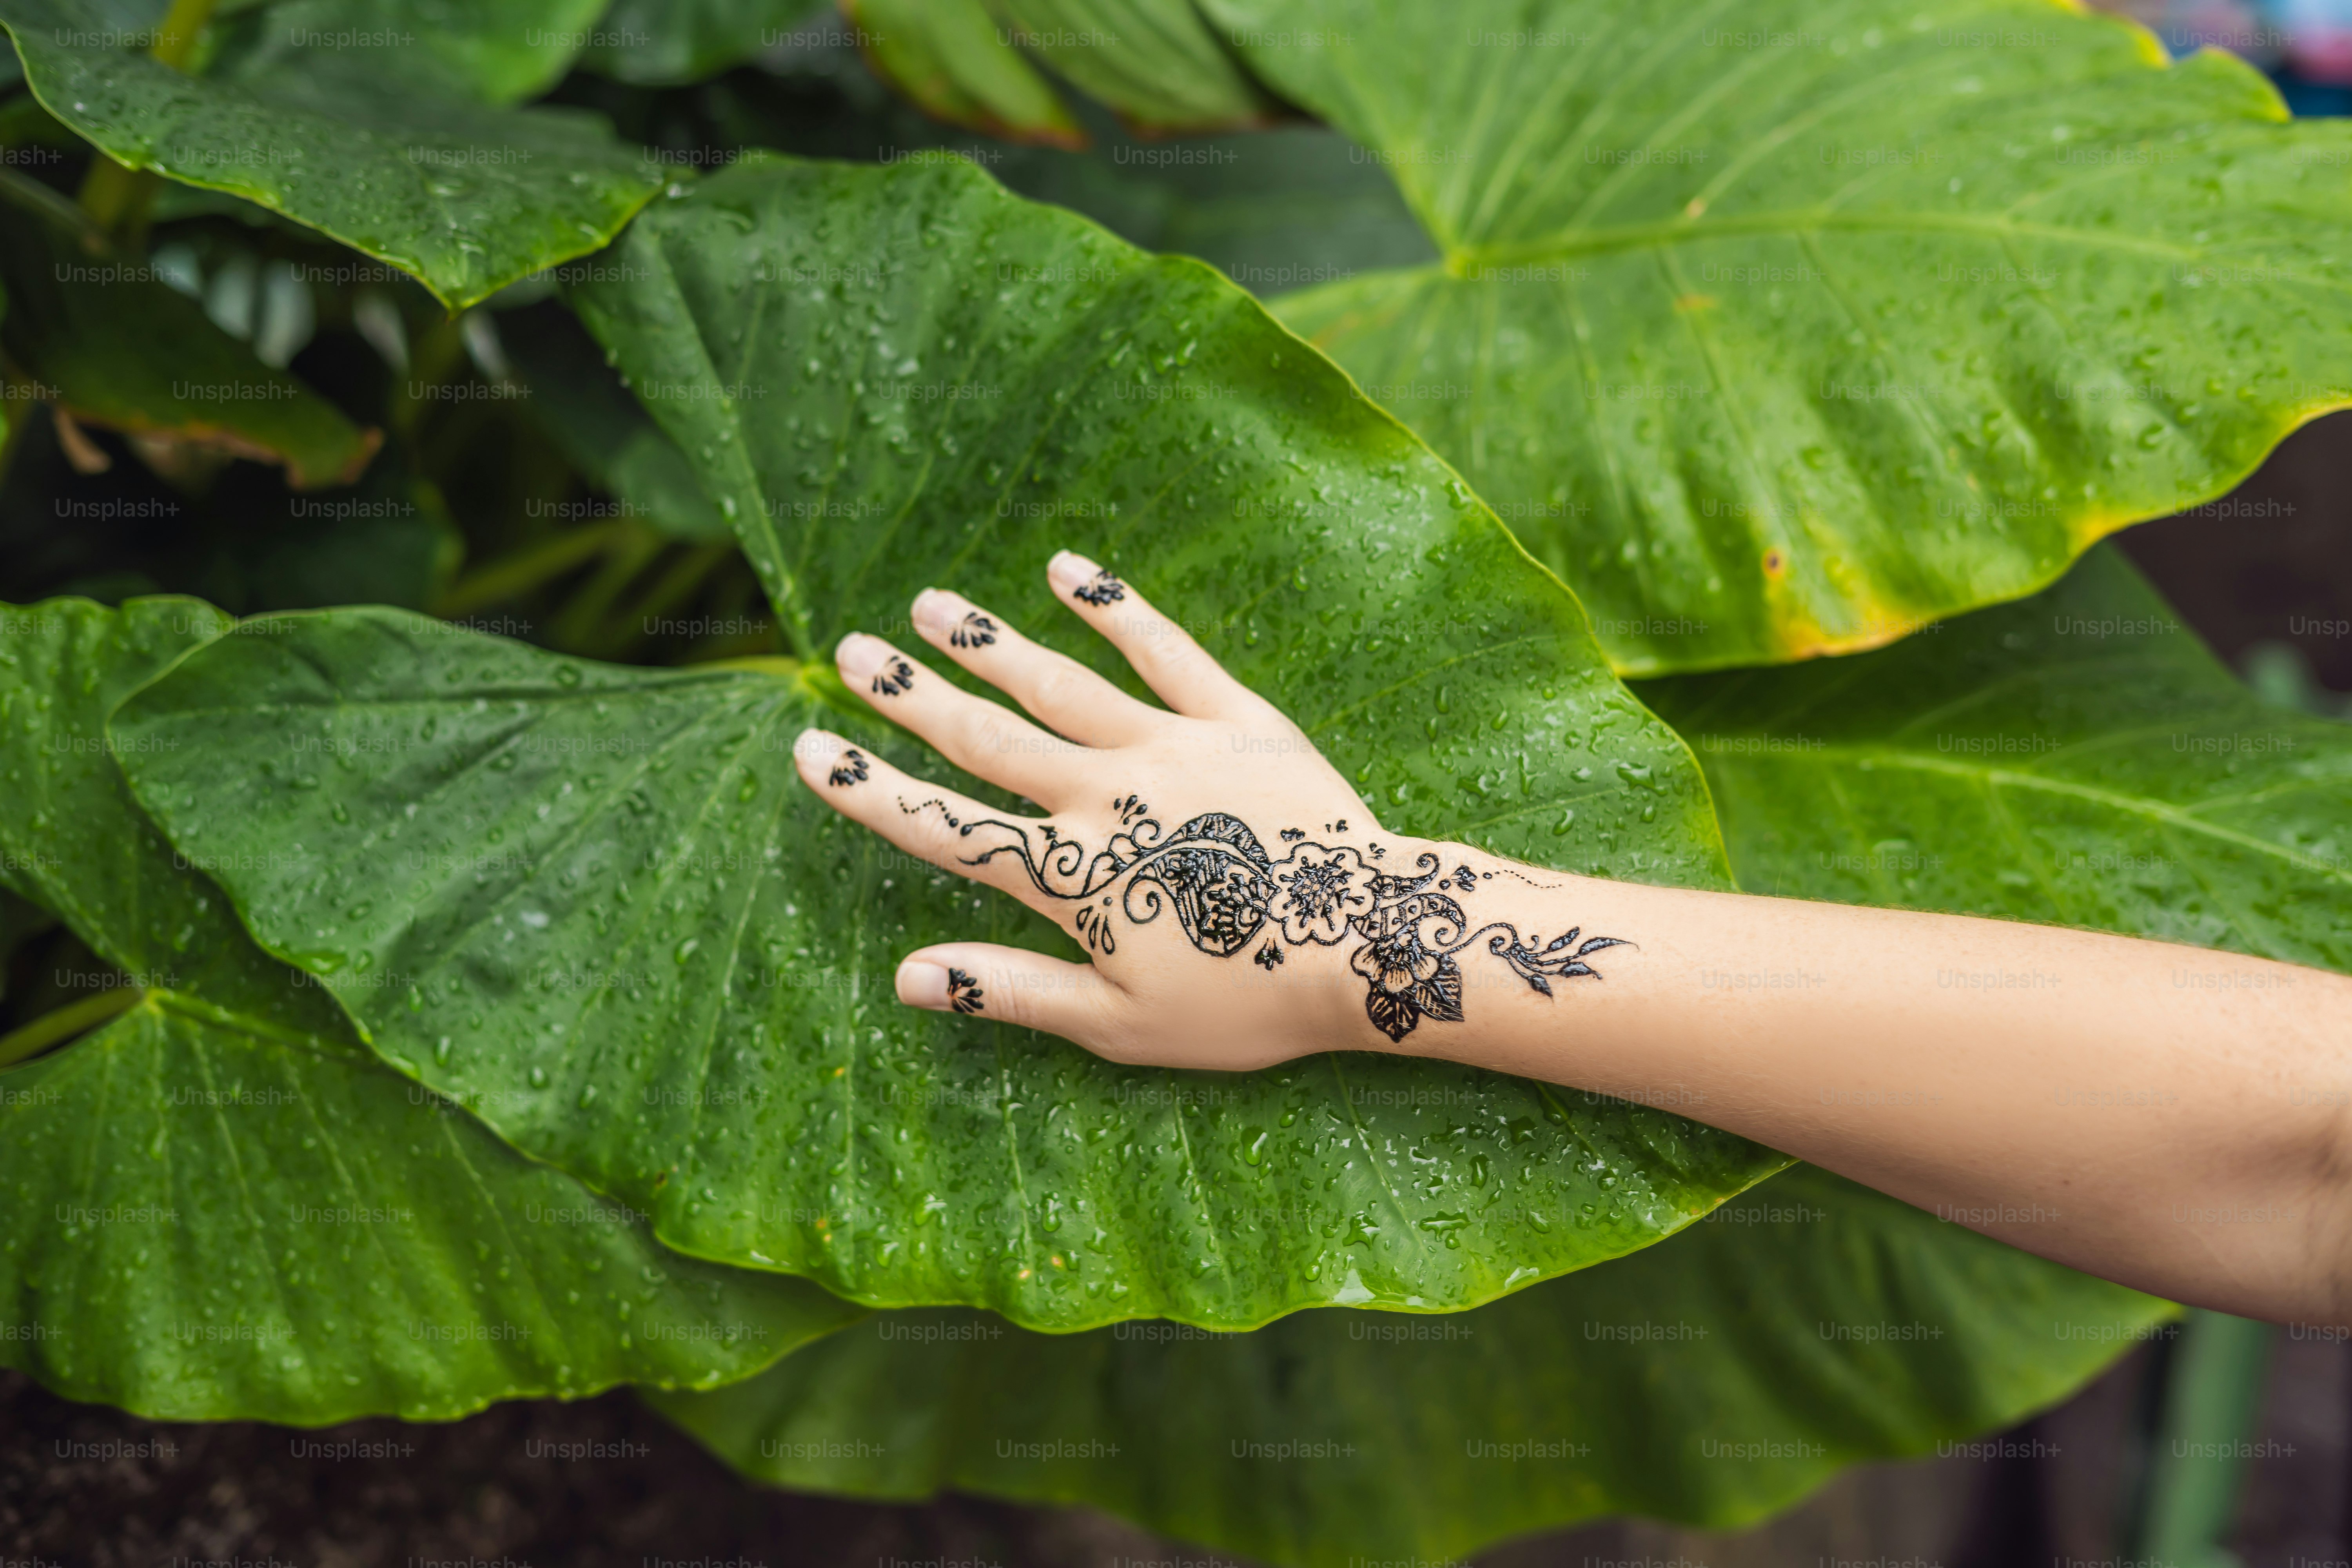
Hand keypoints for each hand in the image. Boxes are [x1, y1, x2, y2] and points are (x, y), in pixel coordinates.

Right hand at [792, 551, 1624, 1070]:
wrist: (1376, 949)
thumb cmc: (1250, 1003)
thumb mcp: (1122, 1024)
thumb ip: (1012, 991)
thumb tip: (906, 977)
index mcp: (1071, 876)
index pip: (945, 828)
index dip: (872, 791)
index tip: (810, 749)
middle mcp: (1105, 796)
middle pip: (986, 738)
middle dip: (910, 696)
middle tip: (851, 652)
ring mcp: (1171, 748)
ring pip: (1058, 681)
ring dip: (988, 641)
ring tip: (929, 604)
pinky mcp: (1237, 721)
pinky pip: (1164, 649)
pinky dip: (1113, 607)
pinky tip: (1067, 570)